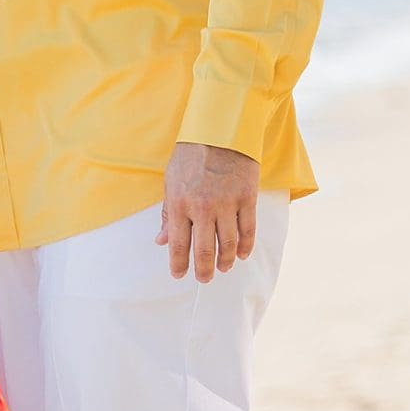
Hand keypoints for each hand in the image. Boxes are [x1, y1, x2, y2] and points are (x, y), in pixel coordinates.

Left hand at [157, 143, 259, 281]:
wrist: (219, 131)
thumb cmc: (190, 157)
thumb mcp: (171, 183)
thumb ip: (168, 214)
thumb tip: (162, 241)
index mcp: (180, 204)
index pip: (179, 244)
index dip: (178, 264)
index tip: (179, 275)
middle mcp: (203, 208)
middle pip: (204, 250)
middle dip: (203, 270)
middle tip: (204, 279)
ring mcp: (227, 204)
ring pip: (228, 244)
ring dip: (225, 260)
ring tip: (223, 268)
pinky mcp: (247, 198)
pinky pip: (248, 230)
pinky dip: (245, 246)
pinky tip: (241, 254)